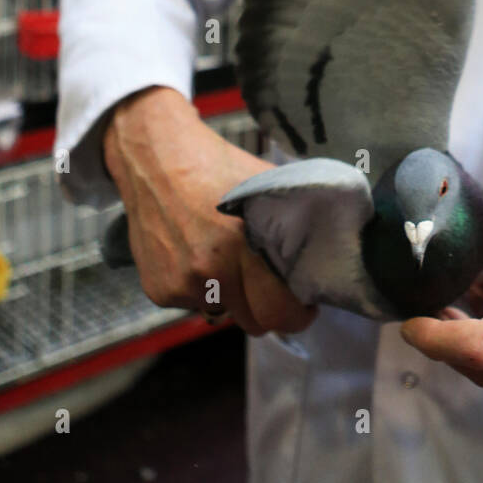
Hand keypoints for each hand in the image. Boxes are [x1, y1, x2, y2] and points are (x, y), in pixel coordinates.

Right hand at [103, 86, 317, 336]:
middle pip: (254, 324)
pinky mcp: (159, 291)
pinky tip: (196, 253)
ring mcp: (182, 284)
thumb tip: (328, 249)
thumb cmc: (215, 166)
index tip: (304, 302)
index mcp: (241, 245)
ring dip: (232, 297)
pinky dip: (201, 288)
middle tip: (274, 289)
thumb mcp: (264, 185)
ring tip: (228, 258)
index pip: (279, 311)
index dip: (298, 312)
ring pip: (224, 313)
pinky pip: (195, 304)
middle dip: (270, 311)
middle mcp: (209, 271)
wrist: (154, 158)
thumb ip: (293, 222)